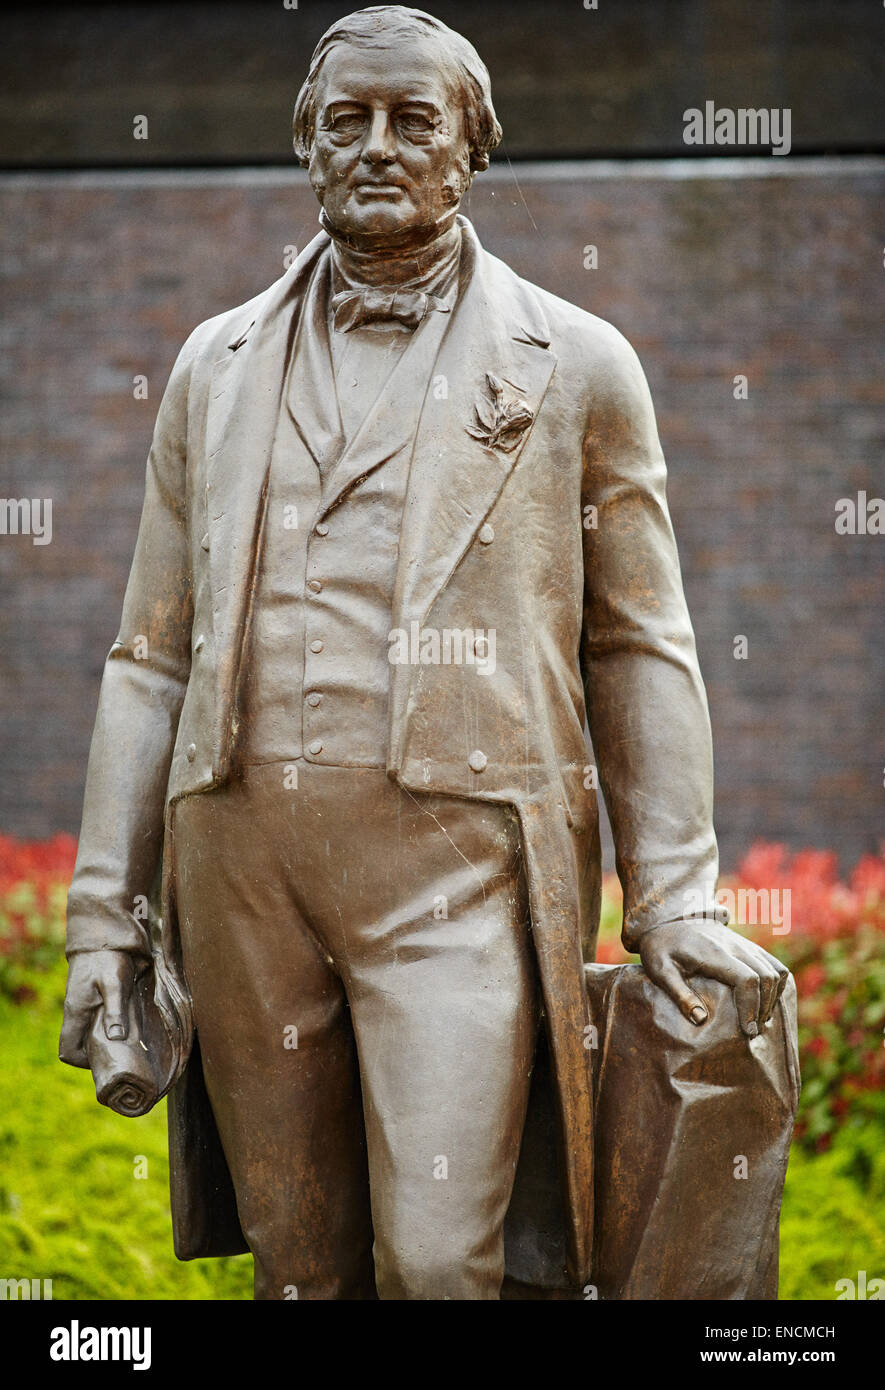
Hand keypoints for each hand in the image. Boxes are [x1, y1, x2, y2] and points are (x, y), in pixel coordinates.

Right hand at [59, 949, 137, 1067]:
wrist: (105, 934)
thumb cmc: (109, 958)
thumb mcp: (115, 983)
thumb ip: (115, 1010)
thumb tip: (115, 1038)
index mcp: (76, 1012)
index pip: (68, 1051)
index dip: (83, 1061)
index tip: (105, 1058)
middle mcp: (76, 1012)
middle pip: (77, 1045)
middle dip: (95, 1053)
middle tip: (120, 1052)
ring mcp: (82, 1004)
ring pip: (87, 1032)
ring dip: (103, 1039)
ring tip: (126, 1039)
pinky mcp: (91, 997)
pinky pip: (95, 1019)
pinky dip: (107, 1025)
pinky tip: (126, 1022)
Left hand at [638, 918, 789, 1036]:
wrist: (668, 920)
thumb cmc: (661, 948)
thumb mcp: (660, 971)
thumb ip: (679, 995)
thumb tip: (701, 1020)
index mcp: (713, 953)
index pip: (746, 979)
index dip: (751, 1006)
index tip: (747, 1030)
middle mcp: (734, 946)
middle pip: (766, 976)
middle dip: (764, 1007)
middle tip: (752, 1031)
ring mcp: (744, 944)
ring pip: (776, 970)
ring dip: (772, 997)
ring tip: (758, 1020)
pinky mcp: (748, 946)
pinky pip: (774, 965)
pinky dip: (776, 985)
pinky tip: (763, 1003)